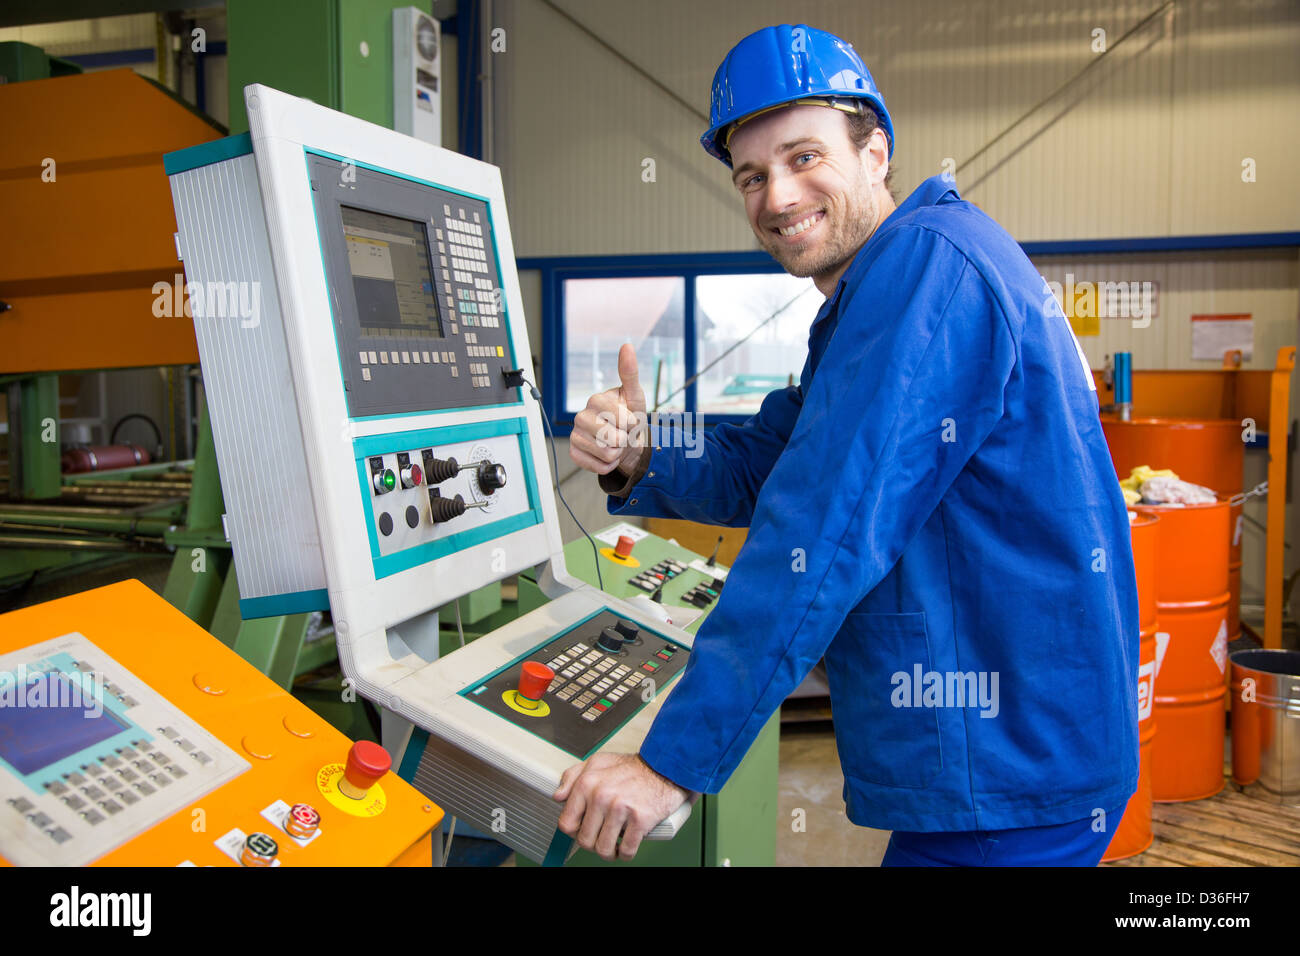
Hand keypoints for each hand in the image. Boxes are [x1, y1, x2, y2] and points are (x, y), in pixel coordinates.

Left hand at [554, 753, 687, 860]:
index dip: (574, 831)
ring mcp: (620, 809)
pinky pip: (627, 850)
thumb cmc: (633, 767)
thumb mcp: (598, 762)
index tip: (583, 830)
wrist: (665, 767)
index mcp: (587, 784)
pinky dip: (626, 854)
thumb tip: (558, 796)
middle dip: (593, 843)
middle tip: (601, 838)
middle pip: (585, 840)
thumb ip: (573, 776)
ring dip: (609, 852)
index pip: (566, 823)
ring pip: (604, 849)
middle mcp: (601, 796)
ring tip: (614, 845)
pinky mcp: (640, 820)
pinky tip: (627, 846)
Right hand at [569, 344, 646, 475]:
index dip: (633, 423)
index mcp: (595, 400)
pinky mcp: (574, 453)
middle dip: (625, 440)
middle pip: (613, 439)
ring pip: (607, 454)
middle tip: (622, 433)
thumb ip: (630, 372)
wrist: (625, 440)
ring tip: (615, 443)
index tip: (630, 419)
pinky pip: (598, 467)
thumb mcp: (635, 395)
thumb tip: (627, 346)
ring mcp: (575, 435)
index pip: (624, 419)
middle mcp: (580, 416)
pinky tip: (607, 454)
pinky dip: (608, 465)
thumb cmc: (630, 416)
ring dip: (618, 453)